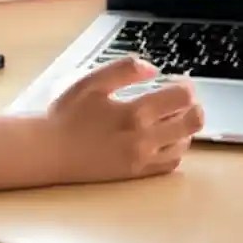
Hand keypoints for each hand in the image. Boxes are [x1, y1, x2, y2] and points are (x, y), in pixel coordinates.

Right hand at [44, 57, 203, 184]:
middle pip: (192, 122)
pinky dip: (175, 149)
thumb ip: (125, 69)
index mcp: (134, 113)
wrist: (49, 151)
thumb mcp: (92, 82)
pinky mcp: (136, 174)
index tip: (178, 81)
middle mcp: (143, 139)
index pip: (181, 98)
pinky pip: (170, 164)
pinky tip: (165, 138)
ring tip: (172, 116)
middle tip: (181, 98)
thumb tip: (153, 68)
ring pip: (184, 144)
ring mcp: (141, 159)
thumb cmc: (67, 115)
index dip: (185, 86)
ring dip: (185, 127)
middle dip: (193, 106)